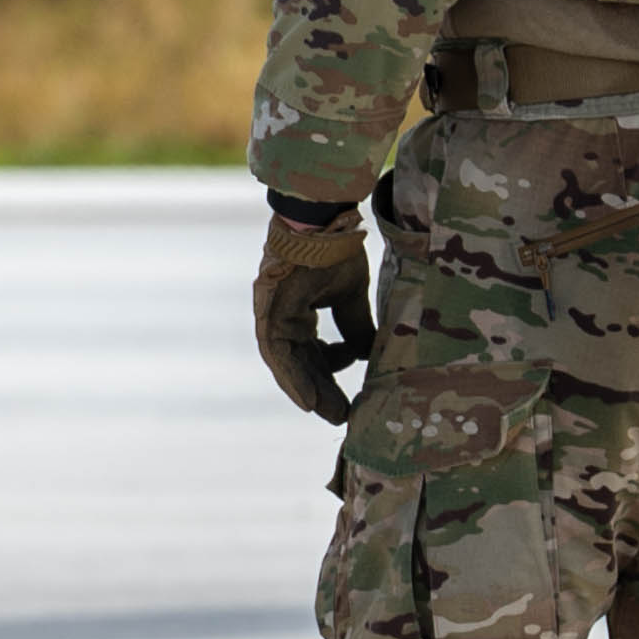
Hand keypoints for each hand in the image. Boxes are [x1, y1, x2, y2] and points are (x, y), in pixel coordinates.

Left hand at [253, 201, 374, 422]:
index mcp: (299, 312)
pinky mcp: (270, 313)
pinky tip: (306, 399)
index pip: (313, 352)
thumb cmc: (333, 250)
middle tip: (340, 415)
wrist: (323, 222)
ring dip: (308, 390)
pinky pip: (278, 353)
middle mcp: (282, 317)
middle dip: (321, 389)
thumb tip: (369, 354)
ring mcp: (272, 315)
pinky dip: (291, 377)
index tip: (346, 398)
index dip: (328, 375)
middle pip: (301, 362)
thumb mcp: (350, 294)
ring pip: (288, 363)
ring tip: (328, 413)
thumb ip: (355, 324)